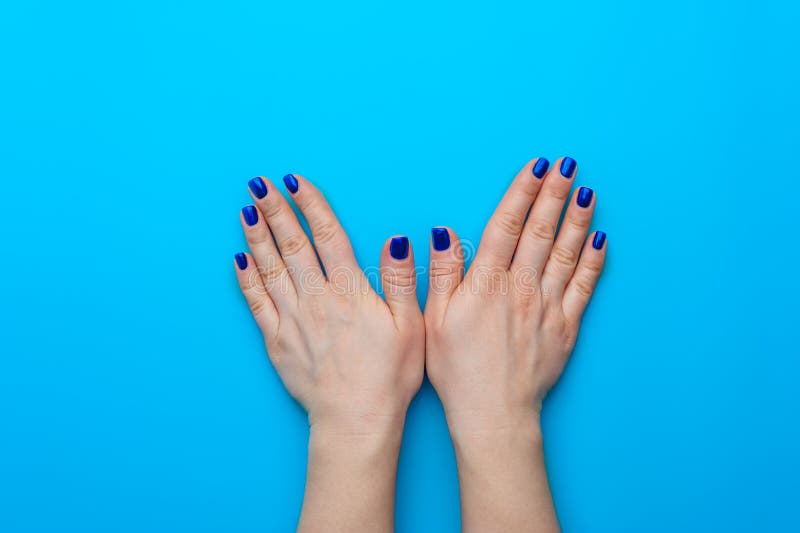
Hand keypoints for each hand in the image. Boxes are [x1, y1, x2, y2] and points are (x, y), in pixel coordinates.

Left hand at [234, 174, 423, 531]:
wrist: (356, 419)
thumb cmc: (389, 375)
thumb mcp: (412, 324)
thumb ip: (402, 278)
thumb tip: (397, 239)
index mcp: (350, 290)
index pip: (328, 235)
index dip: (311, 205)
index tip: (296, 182)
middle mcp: (316, 297)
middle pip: (291, 244)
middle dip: (274, 210)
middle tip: (259, 184)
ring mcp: (292, 319)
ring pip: (269, 267)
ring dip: (256, 235)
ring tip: (245, 210)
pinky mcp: (277, 341)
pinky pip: (256, 302)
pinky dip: (246, 278)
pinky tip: (239, 259)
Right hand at [424, 157, 605, 531]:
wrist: (493, 413)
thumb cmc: (457, 369)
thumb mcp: (433, 319)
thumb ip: (442, 272)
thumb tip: (444, 231)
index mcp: (486, 283)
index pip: (506, 225)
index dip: (522, 192)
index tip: (535, 166)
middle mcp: (521, 288)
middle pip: (540, 231)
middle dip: (554, 194)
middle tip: (567, 165)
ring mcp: (547, 306)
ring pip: (566, 252)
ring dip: (577, 218)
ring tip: (586, 190)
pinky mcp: (566, 327)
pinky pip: (584, 286)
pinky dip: (593, 260)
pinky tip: (600, 238)